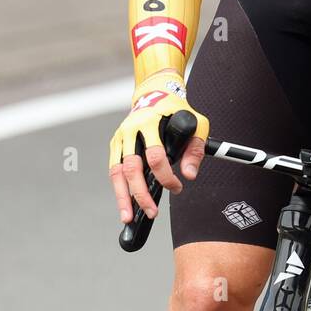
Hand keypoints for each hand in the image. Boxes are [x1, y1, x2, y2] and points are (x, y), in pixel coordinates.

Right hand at [108, 72, 208, 222]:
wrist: (155, 93)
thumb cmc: (177, 110)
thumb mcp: (196, 123)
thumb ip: (195, 149)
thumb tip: (189, 175)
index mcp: (150, 122)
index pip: (155, 156)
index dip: (166, 176)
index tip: (178, 187)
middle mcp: (131, 130)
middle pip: (132, 167)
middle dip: (141, 193)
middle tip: (152, 212)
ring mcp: (120, 137)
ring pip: (117, 171)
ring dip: (122, 196)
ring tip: (127, 217)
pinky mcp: (115, 144)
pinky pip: (114, 170)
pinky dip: (119, 188)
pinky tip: (125, 204)